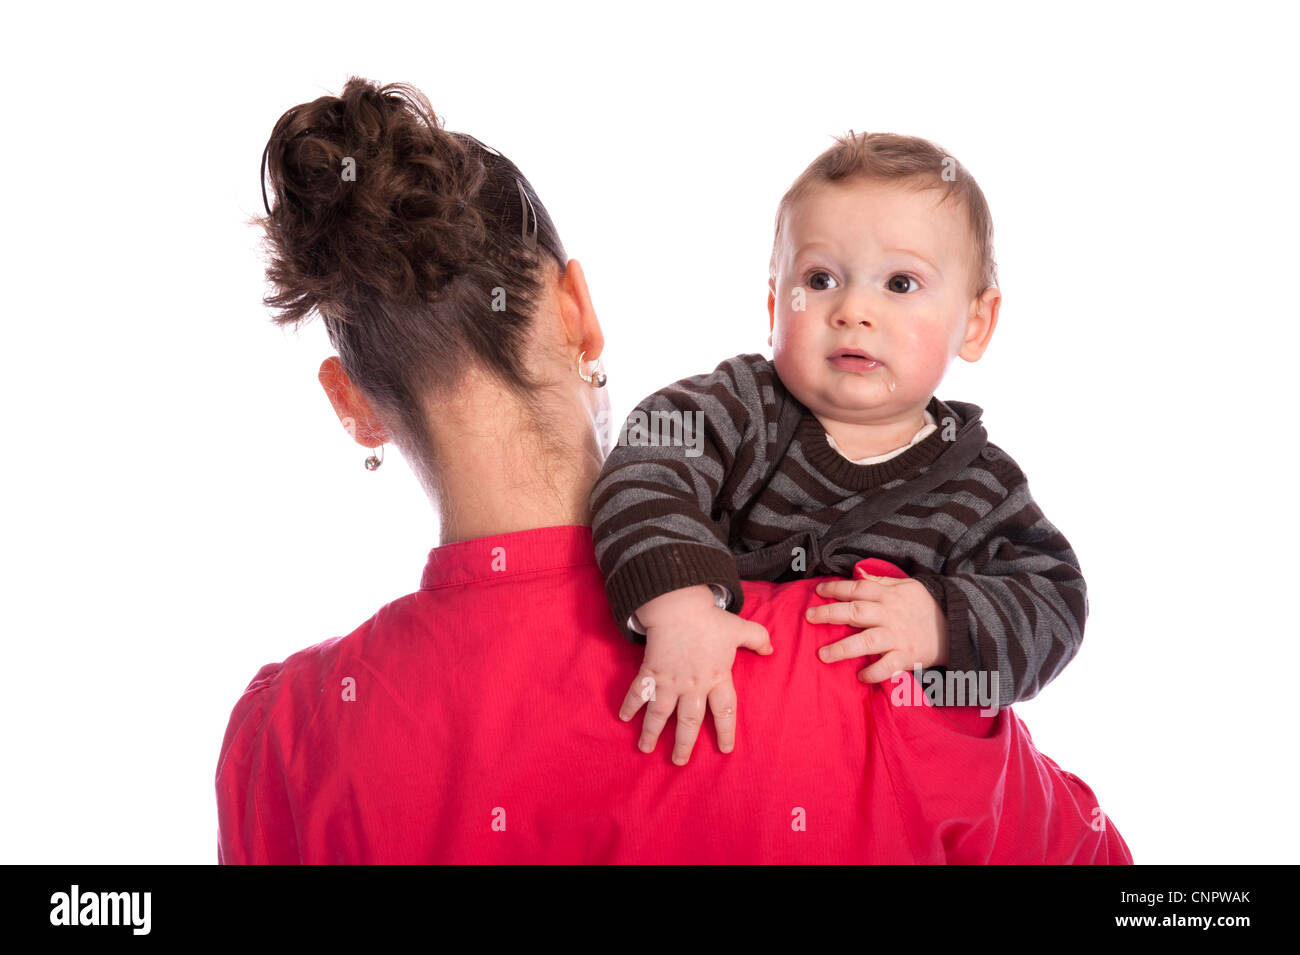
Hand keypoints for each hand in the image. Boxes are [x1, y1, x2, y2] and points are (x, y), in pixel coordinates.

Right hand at [618, 585, 772, 764]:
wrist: (678, 605)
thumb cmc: (710, 619)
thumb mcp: (739, 627)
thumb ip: (758, 639)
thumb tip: (771, 649)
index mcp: (717, 677)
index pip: (724, 711)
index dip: (725, 731)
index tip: (724, 749)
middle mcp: (693, 685)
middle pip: (689, 721)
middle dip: (684, 744)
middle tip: (679, 762)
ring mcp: (669, 680)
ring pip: (660, 714)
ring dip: (652, 733)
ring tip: (646, 749)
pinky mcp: (650, 671)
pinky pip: (638, 692)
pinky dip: (630, 705)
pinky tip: (623, 718)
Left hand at [805, 575, 948, 682]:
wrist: (959, 626)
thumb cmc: (926, 606)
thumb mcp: (906, 586)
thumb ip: (881, 581)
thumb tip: (857, 574)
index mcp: (889, 595)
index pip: (858, 588)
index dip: (837, 588)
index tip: (818, 591)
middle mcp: (891, 614)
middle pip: (856, 611)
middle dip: (830, 614)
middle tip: (809, 617)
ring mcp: (898, 636)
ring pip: (867, 641)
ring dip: (843, 648)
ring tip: (823, 654)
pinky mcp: (907, 656)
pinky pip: (887, 666)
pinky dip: (873, 672)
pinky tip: (859, 676)